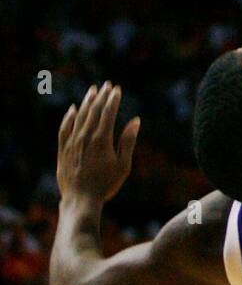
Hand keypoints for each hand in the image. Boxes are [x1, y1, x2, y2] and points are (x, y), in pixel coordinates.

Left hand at [57, 84, 139, 205]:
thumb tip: (135, 121)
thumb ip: (128, 141)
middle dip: (101, 96)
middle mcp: (85, 137)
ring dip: (86, 102)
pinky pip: (64, 128)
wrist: (80, 200)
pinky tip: (72, 109)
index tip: (117, 89)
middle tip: (107, 84)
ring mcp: (72, 143)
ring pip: (79, 117)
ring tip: (92, 91)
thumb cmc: (106, 184)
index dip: (113, 100)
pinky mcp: (63, 150)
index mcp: (102, 140)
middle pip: (93, 111)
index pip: (108, 113)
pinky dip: (69, 117)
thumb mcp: (123, 165)